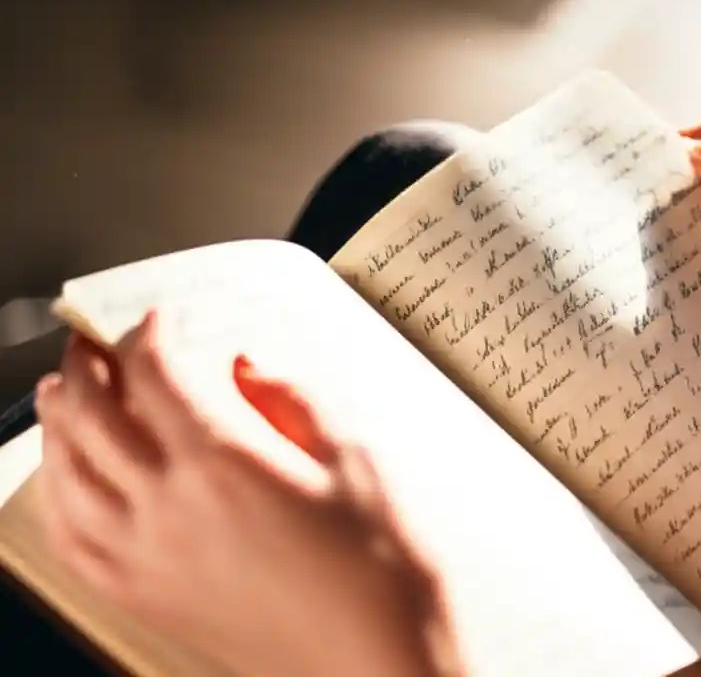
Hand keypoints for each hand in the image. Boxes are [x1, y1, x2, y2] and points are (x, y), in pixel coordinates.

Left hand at [33, 313, 463, 676]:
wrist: (377, 660)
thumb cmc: (381, 566)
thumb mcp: (355, 460)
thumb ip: (293, 400)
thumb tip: (245, 367)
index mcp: (225, 464)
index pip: (153, 375)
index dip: (147, 333)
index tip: (161, 319)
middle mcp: (170, 509)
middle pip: (93, 416)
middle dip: (88, 365)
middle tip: (94, 341)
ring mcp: (150, 558)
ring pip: (67, 476)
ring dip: (58, 424)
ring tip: (64, 395)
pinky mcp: (148, 597)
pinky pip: (72, 541)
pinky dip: (56, 498)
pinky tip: (63, 482)